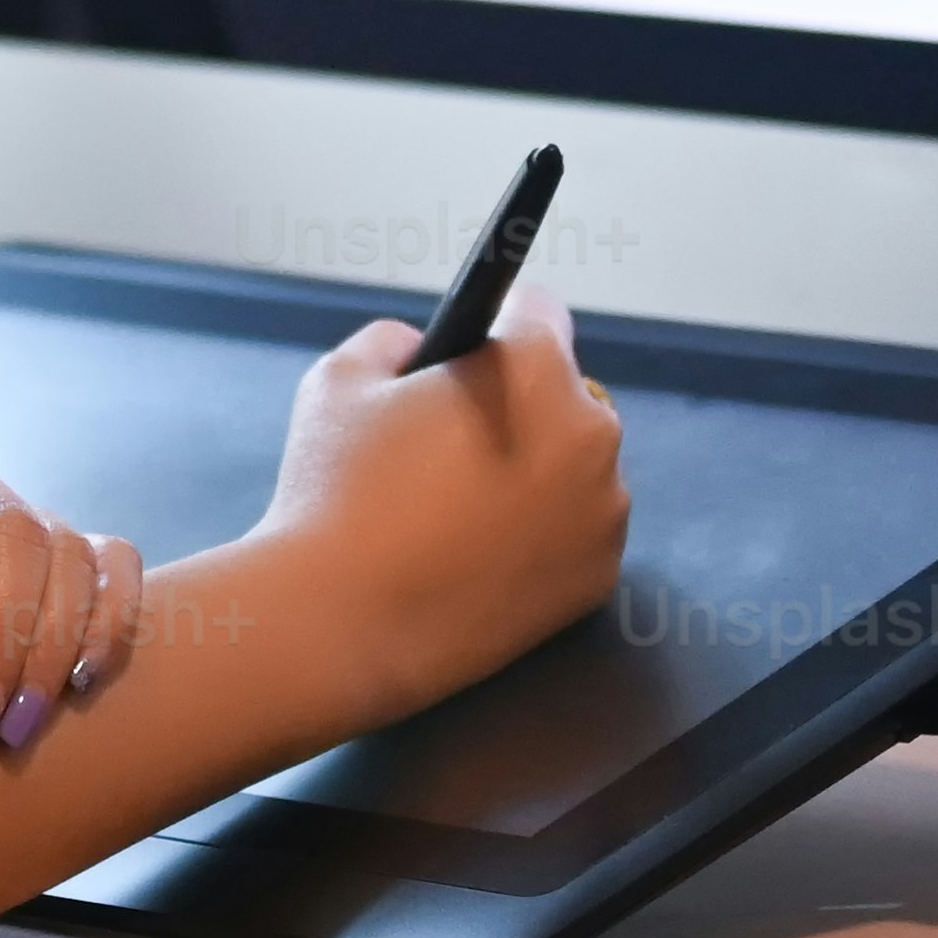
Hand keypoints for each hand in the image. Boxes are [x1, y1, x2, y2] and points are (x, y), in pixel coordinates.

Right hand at [259, 299, 630, 727]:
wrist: (343, 625)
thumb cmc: (335, 491)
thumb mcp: (340, 378)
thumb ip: (392, 340)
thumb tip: (422, 352)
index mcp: (534, 368)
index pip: (537, 311)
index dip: (494, 326)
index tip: (466, 355)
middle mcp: (591, 432)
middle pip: (562, 392)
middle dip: (517, 404)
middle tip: (448, 444)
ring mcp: (602, 512)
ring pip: (574, 466)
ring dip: (536, 470)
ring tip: (460, 508)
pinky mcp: (598, 578)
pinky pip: (575, 532)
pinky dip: (541, 534)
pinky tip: (479, 553)